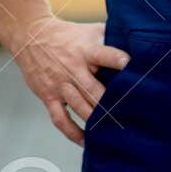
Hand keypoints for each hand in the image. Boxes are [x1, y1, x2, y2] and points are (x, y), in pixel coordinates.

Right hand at [5, 16, 129, 144]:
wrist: (31, 36)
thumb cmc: (67, 34)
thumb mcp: (90, 30)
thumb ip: (112, 35)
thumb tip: (139, 36)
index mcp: (86, 51)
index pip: (105, 55)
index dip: (119, 62)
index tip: (133, 70)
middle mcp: (73, 68)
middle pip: (94, 90)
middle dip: (110, 104)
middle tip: (129, 116)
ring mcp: (60, 84)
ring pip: (79, 106)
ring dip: (95, 120)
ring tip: (112, 131)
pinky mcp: (49, 96)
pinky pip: (60, 119)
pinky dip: (73, 132)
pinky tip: (86, 141)